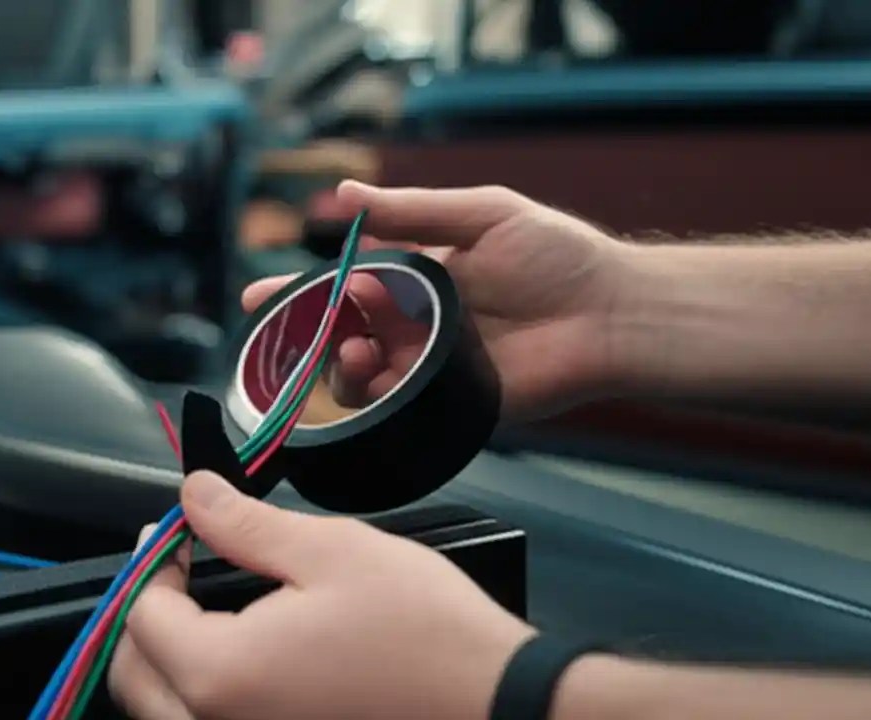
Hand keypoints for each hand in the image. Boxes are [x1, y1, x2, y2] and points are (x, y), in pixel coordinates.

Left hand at [108, 471, 532, 719]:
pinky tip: (240, 654)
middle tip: (178, 567)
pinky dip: (201, 693)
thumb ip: (245, 525)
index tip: (175, 530)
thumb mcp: (333, 552)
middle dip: (145, 615)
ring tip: (201, 607)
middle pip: (136, 675)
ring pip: (166, 711)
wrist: (498, 708)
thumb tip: (191, 495)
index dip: (150, 562)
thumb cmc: (423, 632)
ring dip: (166, 659)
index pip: (142, 615)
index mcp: (221, 674)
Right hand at [244, 181, 634, 421]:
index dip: (301, 292)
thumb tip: (345, 194)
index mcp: (419, 277)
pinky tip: (377, 376)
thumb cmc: (559, 256)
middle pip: (341, 334)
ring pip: (359, 375)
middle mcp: (417, 323)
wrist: (611, 315)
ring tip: (356, 348)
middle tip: (311, 327)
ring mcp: (430, 365)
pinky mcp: (450, 403)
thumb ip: (411, 211)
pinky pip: (397, 406)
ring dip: (341, 362)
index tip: (259, 297)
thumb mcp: (482, 215)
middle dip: (313, 333)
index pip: (345, 284)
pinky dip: (375, 395)